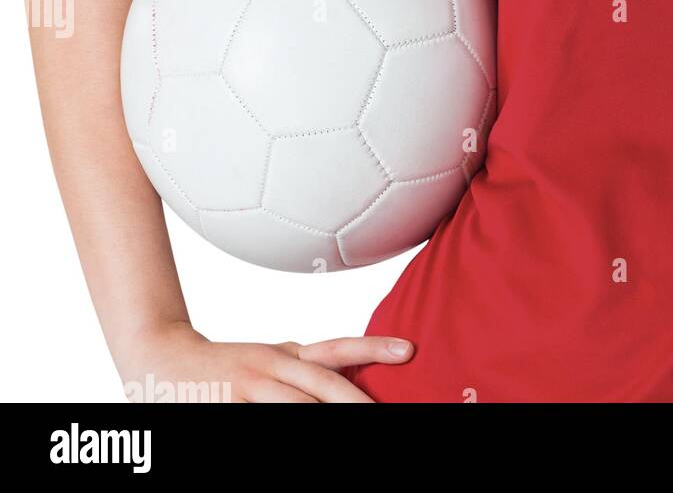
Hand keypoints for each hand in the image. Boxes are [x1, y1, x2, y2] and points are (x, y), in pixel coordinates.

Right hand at [115, 318, 414, 402]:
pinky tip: (298, 428)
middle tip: (383, 412)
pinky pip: (265, 423)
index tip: (408, 349)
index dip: (373, 347)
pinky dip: (281, 425)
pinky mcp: (230, 408)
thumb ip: (304, 365)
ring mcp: (250, 388)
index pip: (338, 349)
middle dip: (355, 401)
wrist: (162, 358)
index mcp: (287, 355)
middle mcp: (273, 366)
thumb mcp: (270, 358)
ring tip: (358, 418)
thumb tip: (345, 370)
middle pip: (323, 386)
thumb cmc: (226, 365)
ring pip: (296, 407)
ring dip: (323, 417)